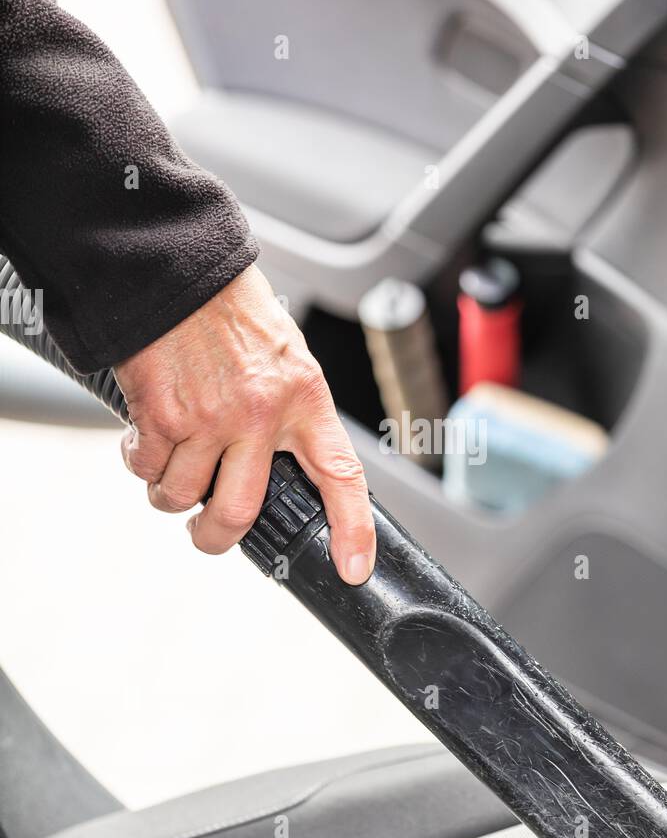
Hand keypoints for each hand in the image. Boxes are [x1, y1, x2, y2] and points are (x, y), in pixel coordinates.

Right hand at [114, 265, 375, 582]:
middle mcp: (259, 415)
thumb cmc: (232, 309)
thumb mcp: (288, 356)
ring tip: (170, 469)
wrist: (179, 269)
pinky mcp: (160, 412)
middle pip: (238, 511)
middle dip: (215, 537)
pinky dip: (141, 464)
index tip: (354, 568)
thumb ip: (290, 412)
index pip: (341, 476)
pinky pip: (146, 468)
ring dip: (169, 495)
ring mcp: (208, 417)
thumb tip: (283, 465)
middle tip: (208, 533)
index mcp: (304, 400)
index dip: (353, 530)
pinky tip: (145, 438)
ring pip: (181, 496)